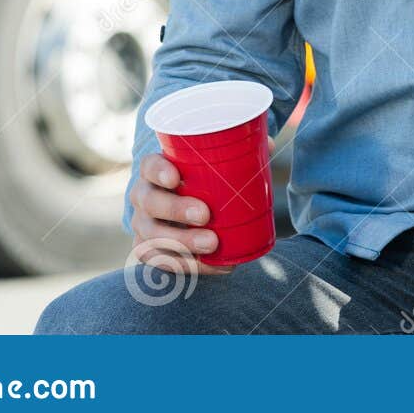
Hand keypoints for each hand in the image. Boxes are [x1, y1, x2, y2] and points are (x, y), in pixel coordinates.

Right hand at [127, 152, 232, 276]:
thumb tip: (269, 145)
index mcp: (156, 171)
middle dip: (176, 210)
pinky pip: (162, 262)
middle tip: (205, 215)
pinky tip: (218, 266)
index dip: (158, 171)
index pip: (149, 166)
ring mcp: (143, 226)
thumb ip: (240, 153)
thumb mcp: (217, 165)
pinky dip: (190, 266)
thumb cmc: (204, 180)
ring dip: (182, 243)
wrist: (186, 210)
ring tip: (213, 244)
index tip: (176, 177)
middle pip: (150, 203)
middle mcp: (143, 197)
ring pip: (151, 237)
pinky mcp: (149, 251)